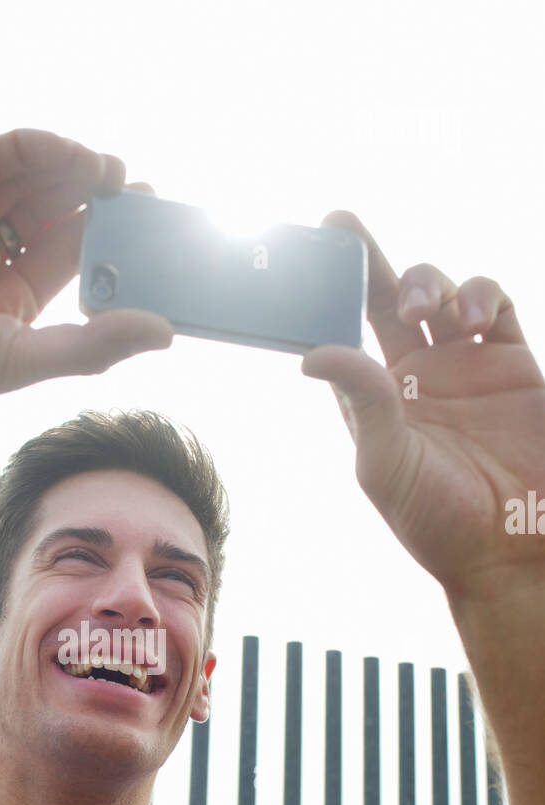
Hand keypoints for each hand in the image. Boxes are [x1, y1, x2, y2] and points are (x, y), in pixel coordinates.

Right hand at [0, 128, 172, 431]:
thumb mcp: (27, 359)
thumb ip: (95, 344)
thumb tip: (165, 331)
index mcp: (18, 302)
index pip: (78, 255)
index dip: (114, 237)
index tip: (151, 226)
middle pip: (60, 211)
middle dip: (101, 196)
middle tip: (140, 189)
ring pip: (32, 179)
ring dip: (74, 167)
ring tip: (111, 169)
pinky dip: (32, 147)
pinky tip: (66, 154)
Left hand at [301, 213, 544, 602]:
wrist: (514, 548)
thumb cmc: (440, 520)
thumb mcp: (388, 464)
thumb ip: (362, 403)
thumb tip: (313, 354)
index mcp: (376, 399)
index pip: (346, 329)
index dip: (331, 289)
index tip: (312, 244)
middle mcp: (419, 376)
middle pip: (391, 297)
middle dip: (372, 260)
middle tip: (349, 234)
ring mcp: (467, 366)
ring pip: (445, 292)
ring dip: (434, 281)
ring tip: (432, 308)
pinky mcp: (514, 365)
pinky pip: (497, 306)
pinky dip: (484, 294)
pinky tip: (474, 316)